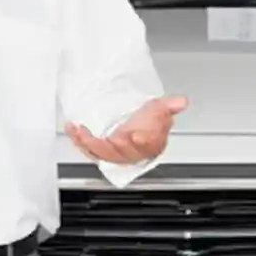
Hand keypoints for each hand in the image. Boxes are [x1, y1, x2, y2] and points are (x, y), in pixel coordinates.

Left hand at [64, 94, 187, 164]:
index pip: (147, 146)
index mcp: (150, 144)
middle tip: (101, 135)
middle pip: (119, 154)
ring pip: (100, 153)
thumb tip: (182, 101)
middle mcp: (131, 151)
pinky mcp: (100, 149)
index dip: (142, 143)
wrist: (138, 124)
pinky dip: (79, 139)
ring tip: (79, 130)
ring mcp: (114, 151)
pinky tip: (73, 129)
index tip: (136, 136)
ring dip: (87, 143)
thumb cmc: (149, 119)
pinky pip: (88, 148)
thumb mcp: (160, 108)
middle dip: (108, 146)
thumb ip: (171, 105)